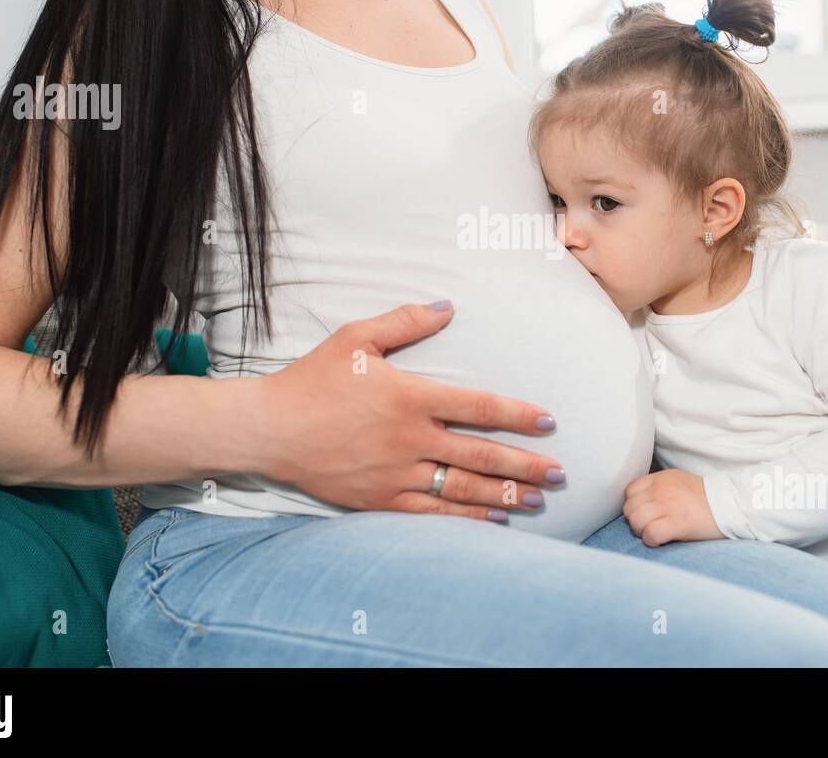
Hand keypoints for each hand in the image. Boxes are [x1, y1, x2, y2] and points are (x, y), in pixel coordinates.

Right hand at [250, 301, 563, 520]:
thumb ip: (404, 321)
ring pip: (461, 488)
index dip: (517, 415)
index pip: (478, 407)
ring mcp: (395, 474)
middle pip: (480, 455)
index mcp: (409, 397)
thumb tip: (448, 306)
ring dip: (504, 495)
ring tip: (537, 500)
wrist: (268, 429)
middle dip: (525, 465)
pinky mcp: (379, 499)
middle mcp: (409, 439)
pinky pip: (431, 513)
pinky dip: (464, 517)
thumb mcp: (355, 338)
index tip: (547, 421)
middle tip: (559, 473)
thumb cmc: (312, 380)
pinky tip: (491, 520)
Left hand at [623, 469, 723, 545]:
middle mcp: (662, 489)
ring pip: (636, 521)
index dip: (634, 505)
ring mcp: (669, 505)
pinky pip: (650, 534)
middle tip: (649, 526)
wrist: (732, 505)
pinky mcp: (678, 523)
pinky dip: (651, 540)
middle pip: (630, 508)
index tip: (645, 513)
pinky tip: (661, 540)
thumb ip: (659, 489)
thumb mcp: (679, 483)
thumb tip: (641, 505)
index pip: (630, 490)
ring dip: (641, 531)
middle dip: (635, 520)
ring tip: (654, 533)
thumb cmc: (707, 499)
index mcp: (662, 478)